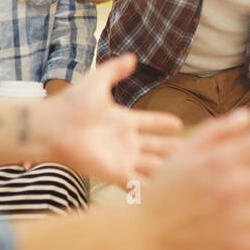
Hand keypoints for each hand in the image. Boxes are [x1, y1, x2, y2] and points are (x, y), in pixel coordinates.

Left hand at [32, 54, 183, 186]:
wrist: (54, 127)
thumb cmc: (71, 104)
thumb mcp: (97, 81)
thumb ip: (115, 70)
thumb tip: (132, 57)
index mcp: (122, 120)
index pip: (150, 122)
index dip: (164, 123)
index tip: (179, 123)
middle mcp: (125, 141)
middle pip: (156, 147)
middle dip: (174, 149)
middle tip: (196, 152)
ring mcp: (121, 158)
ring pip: (152, 166)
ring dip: (168, 170)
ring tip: (190, 174)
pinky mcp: (115, 172)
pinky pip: (138, 182)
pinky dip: (151, 188)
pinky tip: (169, 192)